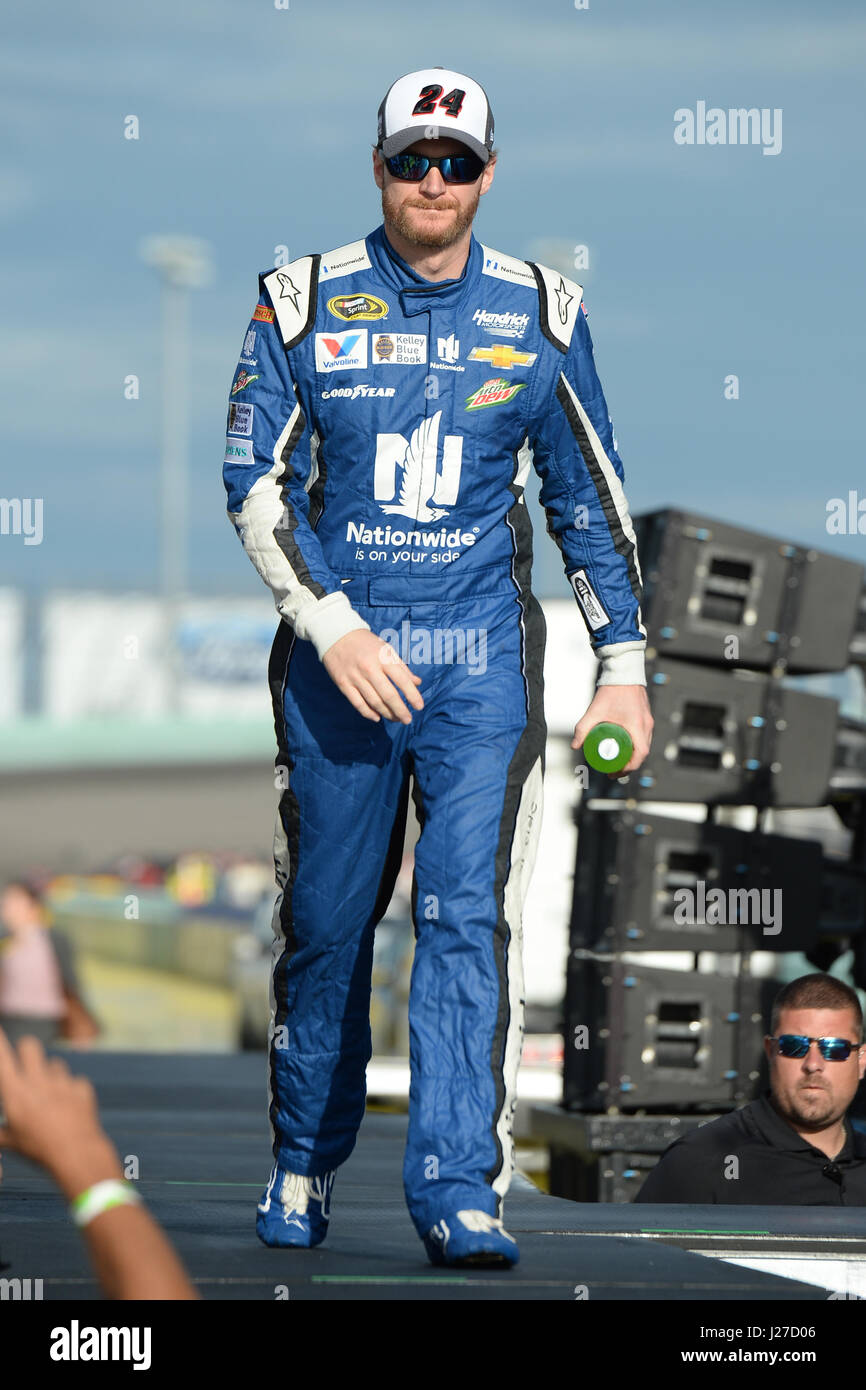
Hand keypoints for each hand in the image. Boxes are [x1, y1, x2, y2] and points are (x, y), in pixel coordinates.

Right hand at [0, 1030, 120, 1195]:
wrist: (76, 1153)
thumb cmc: (38, 1149)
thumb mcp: (11, 1142)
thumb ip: (0, 1131)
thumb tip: (0, 1129)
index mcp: (15, 1091)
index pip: (2, 1057)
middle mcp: (38, 1080)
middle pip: (29, 1044)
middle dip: (26, 1050)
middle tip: (27, 1066)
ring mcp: (62, 1081)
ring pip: (54, 1063)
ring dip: (51, 1074)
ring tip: (51, 1098)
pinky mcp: (81, 1086)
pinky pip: (75, 1081)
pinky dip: (72, 1091)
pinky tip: (71, 1108)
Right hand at [322, 629, 423, 723]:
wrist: (336, 634)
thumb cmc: (366, 643)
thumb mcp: (386, 649)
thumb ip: (401, 667)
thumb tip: (417, 683)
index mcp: (383, 658)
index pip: (402, 680)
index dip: (413, 696)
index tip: (419, 707)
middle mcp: (370, 668)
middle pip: (388, 695)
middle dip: (400, 710)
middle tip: (408, 719)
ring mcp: (355, 677)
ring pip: (374, 702)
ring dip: (387, 713)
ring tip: (396, 718)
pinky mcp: (343, 684)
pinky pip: (358, 703)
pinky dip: (368, 713)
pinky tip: (377, 717)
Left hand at [571, 684, 653, 778]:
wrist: (623, 672)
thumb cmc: (611, 691)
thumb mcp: (594, 711)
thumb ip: (583, 728)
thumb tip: (575, 746)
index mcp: (638, 726)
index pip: (640, 754)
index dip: (629, 768)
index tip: (616, 772)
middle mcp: (647, 725)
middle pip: (642, 753)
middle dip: (629, 765)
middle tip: (614, 770)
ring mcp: (648, 721)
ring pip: (644, 745)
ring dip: (633, 756)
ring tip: (618, 761)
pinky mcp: (646, 717)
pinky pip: (644, 737)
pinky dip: (636, 745)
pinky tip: (624, 747)